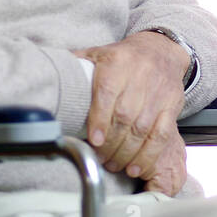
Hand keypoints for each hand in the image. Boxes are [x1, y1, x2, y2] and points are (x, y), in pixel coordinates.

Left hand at [76, 30, 189, 193]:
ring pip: (142, 129)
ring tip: (113, 164)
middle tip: (99, 158)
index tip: (94, 140)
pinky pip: (161, 134)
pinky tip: (136, 166)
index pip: (108, 93)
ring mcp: (157, 93)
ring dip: (126, 153)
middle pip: (125, 116)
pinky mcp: (171, 105)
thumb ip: (74, 66)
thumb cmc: (124, 58)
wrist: (161, 50)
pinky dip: (148, 154)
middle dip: (111, 144)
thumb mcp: (98, 53)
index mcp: (117, 63)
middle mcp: (140, 76)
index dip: (100, 120)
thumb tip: (45, 78)